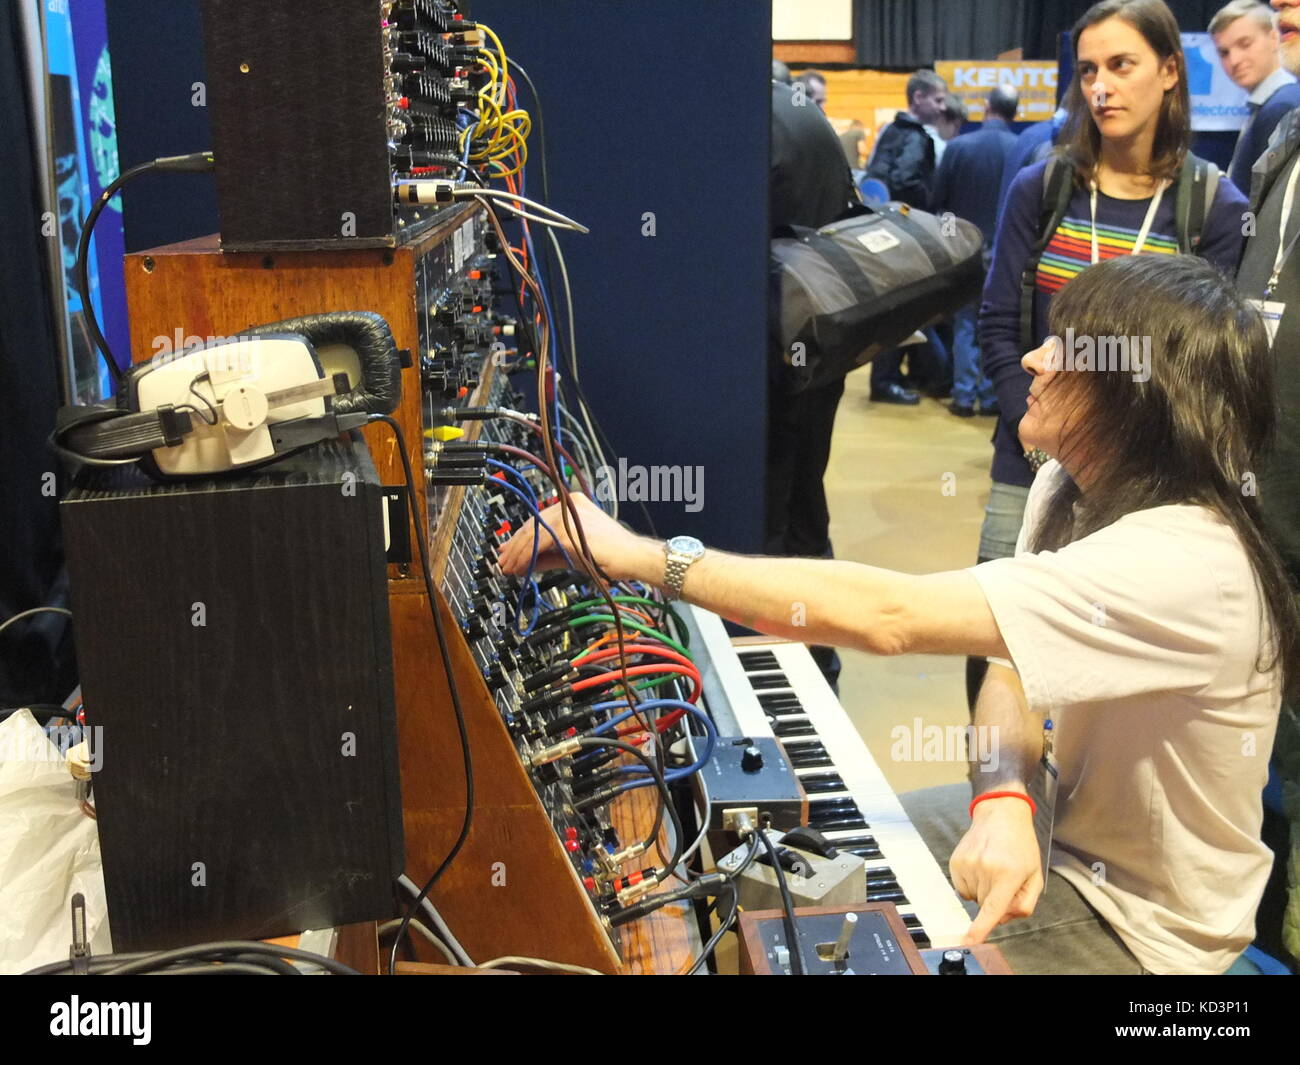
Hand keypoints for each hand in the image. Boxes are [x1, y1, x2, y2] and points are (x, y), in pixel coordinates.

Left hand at [498, 492, 658, 581]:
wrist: (632, 557)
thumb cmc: (609, 556)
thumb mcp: (570, 555)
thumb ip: (546, 557)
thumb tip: (523, 564)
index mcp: (572, 504)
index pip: (538, 520)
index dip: (519, 538)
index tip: (508, 552)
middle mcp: (569, 505)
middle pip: (532, 524)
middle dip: (514, 547)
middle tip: (503, 563)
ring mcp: (569, 515)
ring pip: (533, 533)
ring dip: (518, 553)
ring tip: (509, 568)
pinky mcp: (569, 528)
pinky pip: (541, 542)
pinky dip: (528, 556)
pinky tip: (521, 567)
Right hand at [949, 795, 1042, 944]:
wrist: (1001, 814)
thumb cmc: (1021, 845)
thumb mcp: (1035, 875)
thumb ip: (1025, 904)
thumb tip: (1002, 919)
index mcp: (1008, 873)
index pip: (993, 907)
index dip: (981, 927)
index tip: (970, 941)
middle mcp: (985, 868)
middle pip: (985, 905)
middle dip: (995, 900)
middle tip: (1004, 879)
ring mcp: (968, 864)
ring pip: (973, 898)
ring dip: (982, 891)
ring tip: (992, 868)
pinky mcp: (955, 861)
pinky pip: (962, 888)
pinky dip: (971, 884)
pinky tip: (980, 867)